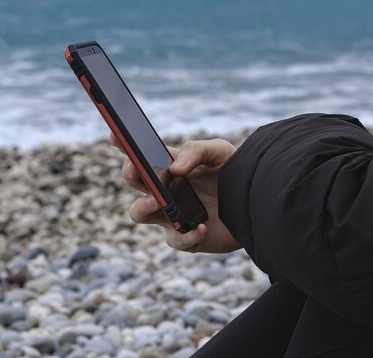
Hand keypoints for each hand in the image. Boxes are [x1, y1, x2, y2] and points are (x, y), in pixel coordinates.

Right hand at [111, 132, 240, 253]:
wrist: (256, 203)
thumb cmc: (235, 172)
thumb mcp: (219, 152)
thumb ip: (196, 151)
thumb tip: (174, 168)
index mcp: (170, 165)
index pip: (141, 154)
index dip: (124, 144)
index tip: (115, 133)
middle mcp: (165, 189)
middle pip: (134, 181)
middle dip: (130, 174)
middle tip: (135, 168)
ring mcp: (172, 214)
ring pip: (140, 212)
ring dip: (143, 207)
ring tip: (158, 201)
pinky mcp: (185, 237)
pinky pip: (174, 240)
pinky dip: (186, 235)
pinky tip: (200, 226)